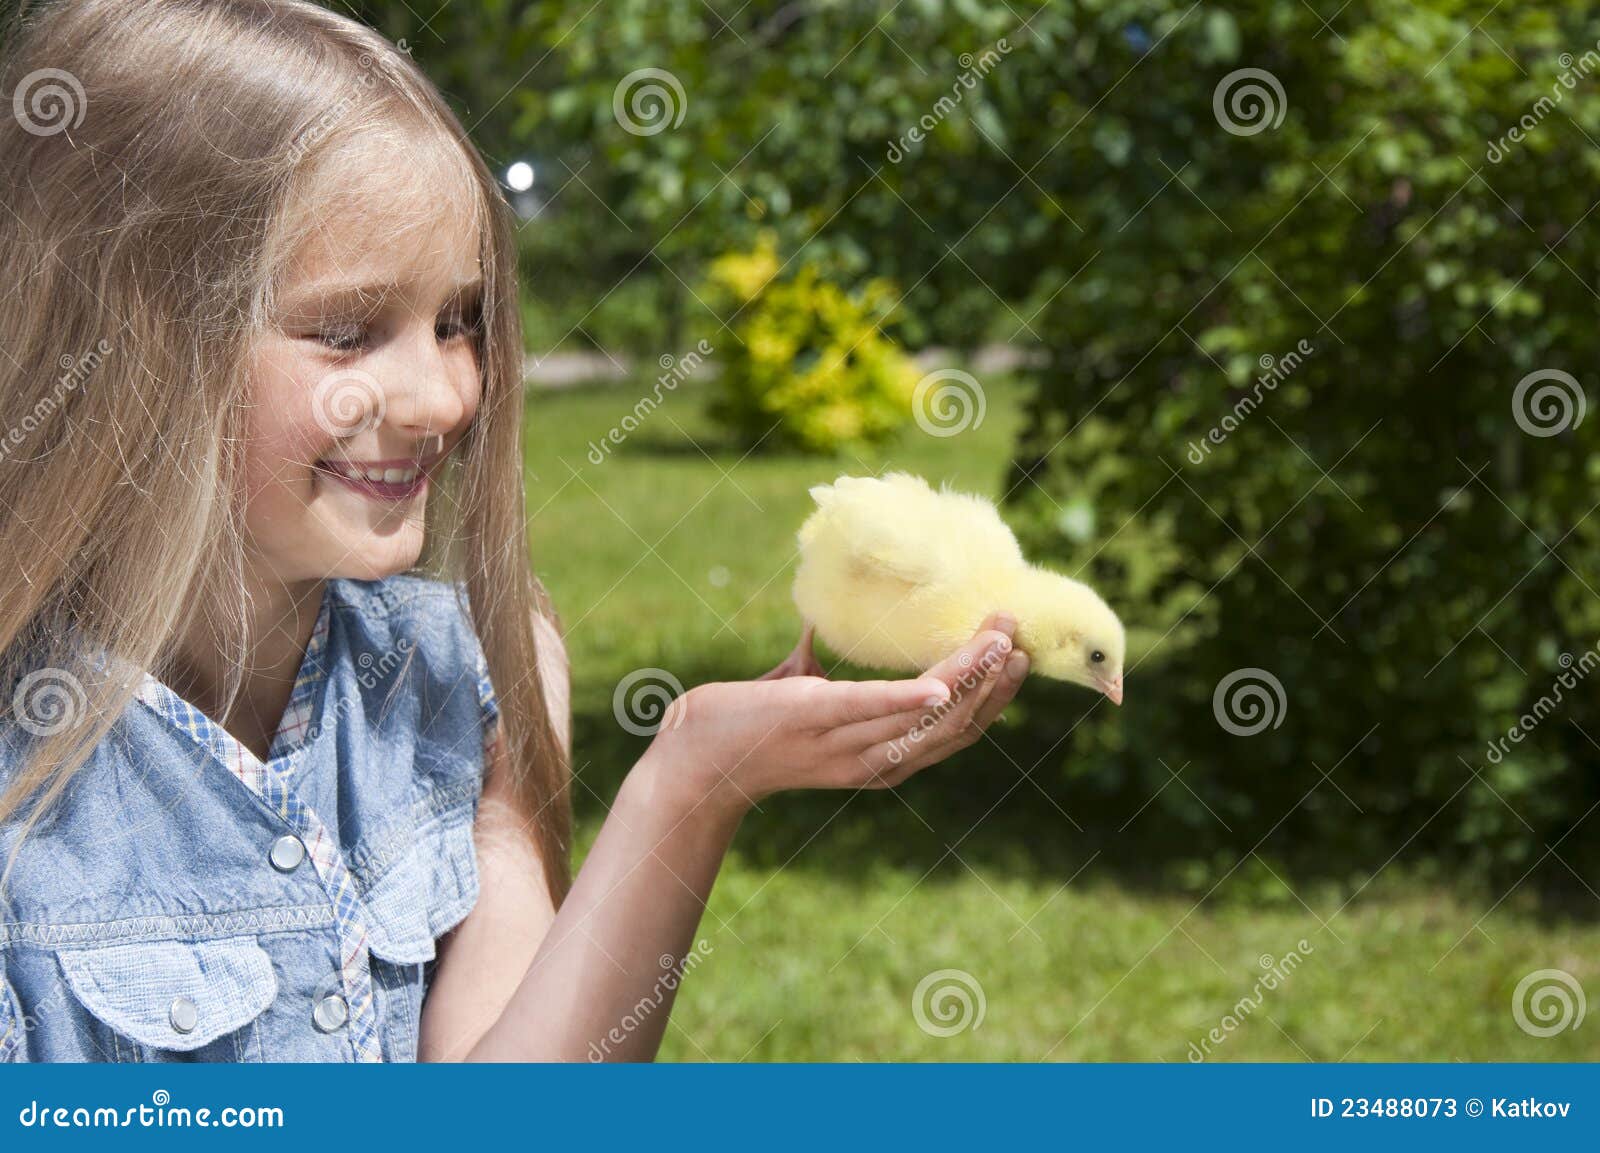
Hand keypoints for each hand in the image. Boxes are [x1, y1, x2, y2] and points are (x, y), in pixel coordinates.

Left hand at [643, 613, 1028, 815]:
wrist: (689, 761)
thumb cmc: (742, 730)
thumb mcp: (795, 703)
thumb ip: (815, 676)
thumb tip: (816, 625)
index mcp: (878, 759)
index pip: (952, 731)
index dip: (989, 697)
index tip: (1014, 656)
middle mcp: (871, 761)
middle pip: (951, 724)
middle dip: (992, 680)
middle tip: (1017, 634)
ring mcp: (843, 743)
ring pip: (924, 713)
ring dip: (969, 674)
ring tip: (998, 636)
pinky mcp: (813, 717)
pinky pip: (871, 709)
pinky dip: (910, 696)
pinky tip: (944, 683)